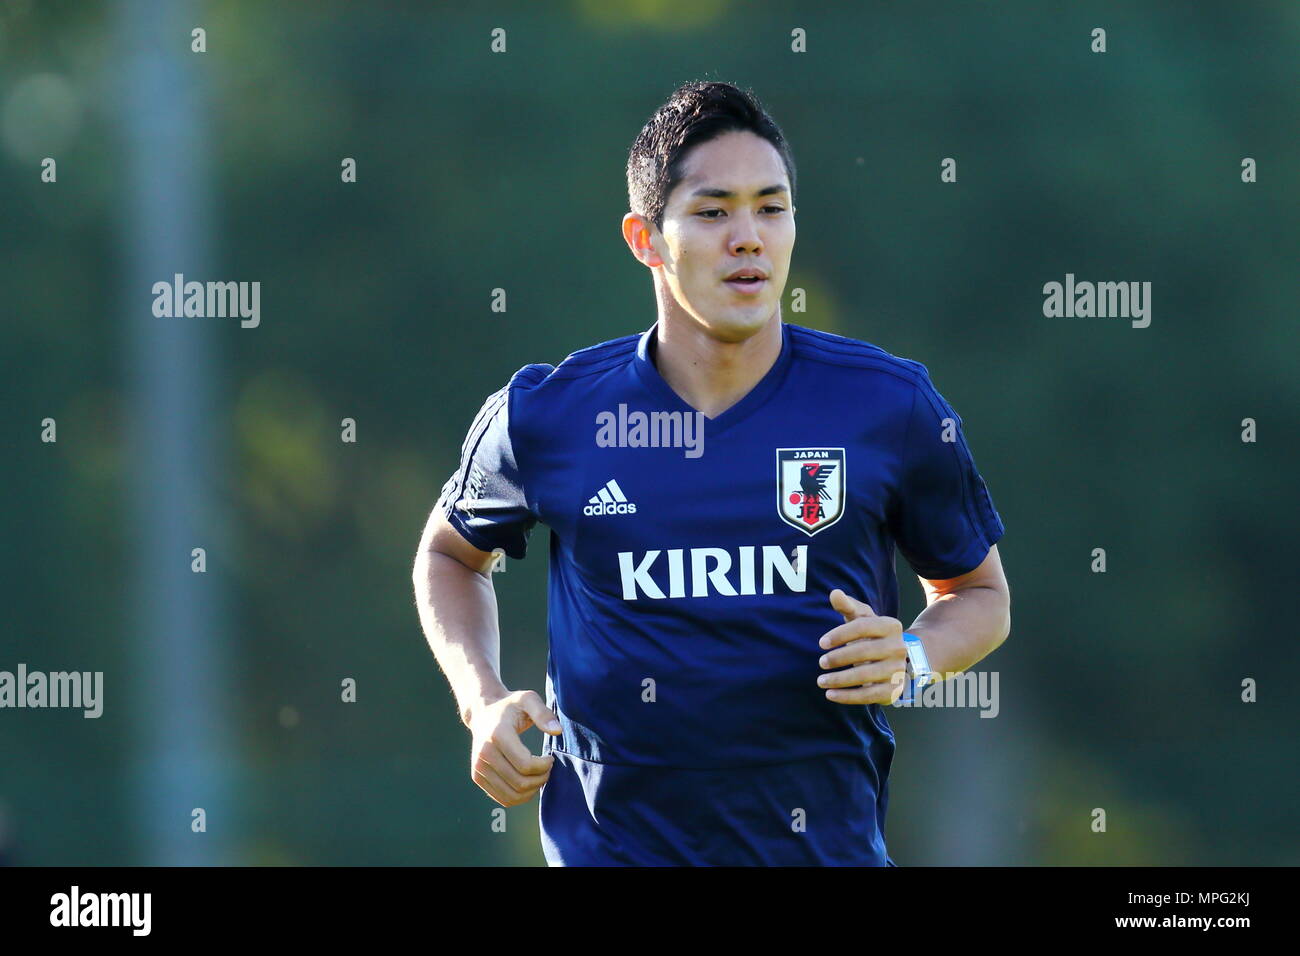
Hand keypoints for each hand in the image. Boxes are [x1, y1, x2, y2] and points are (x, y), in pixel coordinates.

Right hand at [468, 689, 561, 806]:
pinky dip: (520, 797)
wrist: (483, 712)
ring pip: (512, 795)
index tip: (550, 758)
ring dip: (532, 790)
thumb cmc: (510, 706)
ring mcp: (479, 767)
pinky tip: (528, 782)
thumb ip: (543, 713)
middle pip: (519, 783)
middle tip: (547, 768)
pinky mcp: (477, 776)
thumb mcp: (528, 699)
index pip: (525, 765)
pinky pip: (503, 798)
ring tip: (539, 776)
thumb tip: (557, 731)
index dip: (544, 766)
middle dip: (541, 779)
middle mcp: (484, 753)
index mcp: (497, 735)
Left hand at [817, 589, 907, 704]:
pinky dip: (848, 696)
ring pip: (866, 675)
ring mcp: (898, 669)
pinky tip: (831, 695)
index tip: (821, 643)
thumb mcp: (861, 618)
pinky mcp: (895, 690)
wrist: (895, 659)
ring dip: (840, 679)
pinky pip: (870, 695)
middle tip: (821, 663)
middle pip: (865, 651)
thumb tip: (834, 593)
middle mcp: (899, 647)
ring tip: (821, 681)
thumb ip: (847, 606)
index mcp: (891, 625)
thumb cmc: (871, 635)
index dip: (840, 634)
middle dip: (839, 658)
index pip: (863, 626)